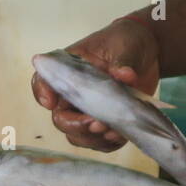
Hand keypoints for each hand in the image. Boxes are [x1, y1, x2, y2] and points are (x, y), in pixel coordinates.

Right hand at [32, 18, 160, 151]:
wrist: (144, 51)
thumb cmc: (124, 42)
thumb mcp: (122, 45)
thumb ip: (121, 61)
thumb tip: (125, 75)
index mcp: (67, 69)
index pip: (43, 81)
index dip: (42, 93)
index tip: (50, 102)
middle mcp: (71, 93)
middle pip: (61, 119)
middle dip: (77, 125)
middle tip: (97, 123)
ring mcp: (85, 111)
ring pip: (77, 135)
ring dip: (94, 138)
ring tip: (113, 131)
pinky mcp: (103, 122)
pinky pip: (98, 142)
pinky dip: (108, 143)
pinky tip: (120, 135)